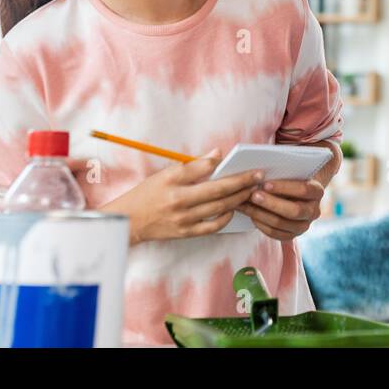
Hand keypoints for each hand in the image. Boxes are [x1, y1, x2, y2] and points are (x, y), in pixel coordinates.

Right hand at [97, 150, 263, 244]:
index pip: (207, 173)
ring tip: (251, 192)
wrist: (130, 220)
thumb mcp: (166, 173)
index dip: (230, 170)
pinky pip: (212, 226)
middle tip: (258, 178)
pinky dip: (225, 217)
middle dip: (242, 184)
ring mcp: (183, 220)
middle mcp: (179, 202)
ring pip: (219, 209)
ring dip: (238, 200)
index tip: (247, 166)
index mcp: (174, 183)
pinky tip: (233, 209)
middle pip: (219, 192)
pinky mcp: (185, 233)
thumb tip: (217, 155)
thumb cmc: (148, 193)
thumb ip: (193, 165)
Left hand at [237, 177, 325, 241]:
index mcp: (317, 191)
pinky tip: (251, 215)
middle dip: (271, 203)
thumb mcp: (291, 170)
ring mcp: (304, 225)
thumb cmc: (291, 177)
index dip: (284, 187)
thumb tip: (264, 167)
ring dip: (261, 213)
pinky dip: (261, 224)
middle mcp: (314, 211)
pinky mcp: (292, 234)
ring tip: (246, 204)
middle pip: (294, 211)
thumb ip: (283, 169)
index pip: (304, 190)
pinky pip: (275, 233)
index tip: (265, 183)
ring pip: (281, 223)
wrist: (296, 193)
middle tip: (253, 195)